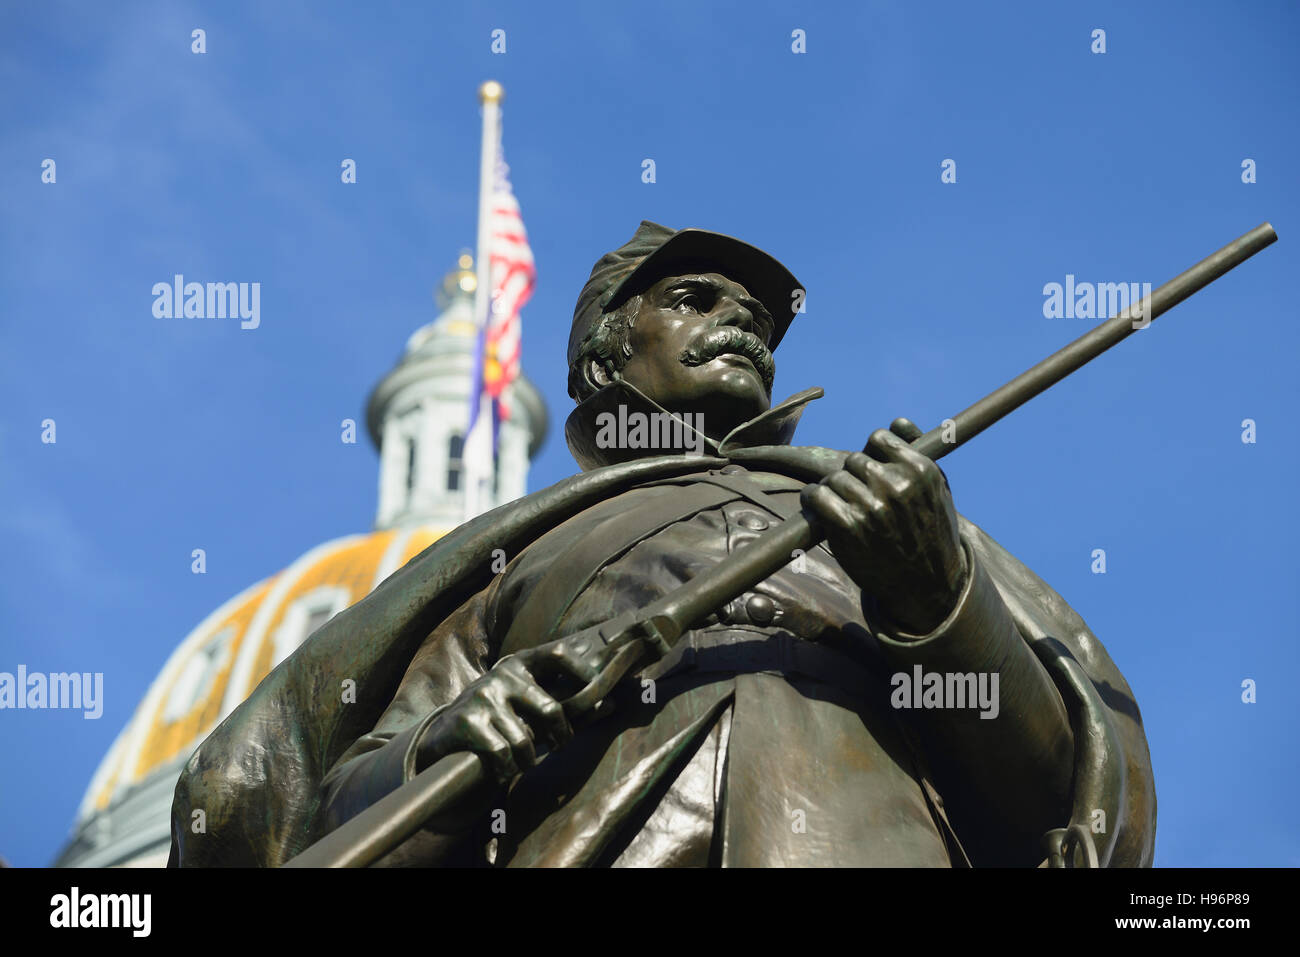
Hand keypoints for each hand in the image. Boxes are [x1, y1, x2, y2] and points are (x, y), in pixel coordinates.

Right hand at [416, 650, 599, 784]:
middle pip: (550, 709)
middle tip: (558, 746)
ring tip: (522, 761)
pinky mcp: (467, 721)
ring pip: (526, 741)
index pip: (558, 655)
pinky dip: (506, 769)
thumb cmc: (500, 717)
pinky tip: (502, 769)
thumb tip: (611, 705)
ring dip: (527, 761)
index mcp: (520, 663)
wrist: (445, 733)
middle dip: (561, 736)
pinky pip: (503, 754)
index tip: (596, 694)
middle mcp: (502, 675)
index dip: (583, 673)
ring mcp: (484, 696)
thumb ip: (563, 703)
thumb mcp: (527, 702)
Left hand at [800, 418, 966, 634]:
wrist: (928, 584)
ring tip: (844, 508)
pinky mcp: (848, 526)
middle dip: (853, 476)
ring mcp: (871, 506)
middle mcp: (895, 486)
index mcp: (920, 471)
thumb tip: (897, 422)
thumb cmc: (931, 532)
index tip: (872, 471)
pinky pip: (817, 495)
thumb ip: (918, 451)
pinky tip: (818, 507)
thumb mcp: (938, 489)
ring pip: (834, 479)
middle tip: (857, 496)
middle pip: (853, 460)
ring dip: (833, 491)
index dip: (872, 455)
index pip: (879, 438)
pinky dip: (813, 500)